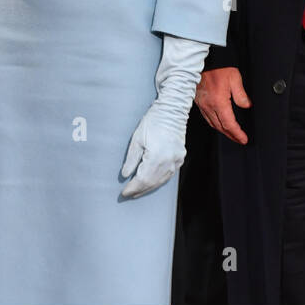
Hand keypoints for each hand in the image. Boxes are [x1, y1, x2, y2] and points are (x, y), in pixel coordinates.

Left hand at [119, 34, 206, 197]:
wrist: (173, 110)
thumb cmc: (153, 121)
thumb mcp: (137, 139)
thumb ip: (131, 159)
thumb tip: (125, 175)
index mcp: (157, 157)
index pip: (143, 179)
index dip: (133, 188)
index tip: (124, 193)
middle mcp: (169, 162)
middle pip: (152, 182)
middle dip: (140, 190)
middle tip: (129, 194)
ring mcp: (176, 160)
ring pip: (161, 181)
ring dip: (149, 187)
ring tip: (137, 192)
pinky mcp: (180, 158)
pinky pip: (168, 175)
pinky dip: (158, 180)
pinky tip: (151, 183)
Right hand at [195, 66, 250, 144]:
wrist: (204, 62)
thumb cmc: (218, 67)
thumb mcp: (235, 78)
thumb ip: (241, 94)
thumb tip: (247, 105)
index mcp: (219, 102)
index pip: (229, 124)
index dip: (237, 134)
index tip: (243, 139)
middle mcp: (209, 106)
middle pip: (220, 127)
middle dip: (231, 136)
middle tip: (239, 139)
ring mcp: (203, 104)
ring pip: (213, 124)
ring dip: (223, 131)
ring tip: (231, 134)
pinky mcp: (199, 102)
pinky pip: (207, 117)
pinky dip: (215, 124)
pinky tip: (219, 123)